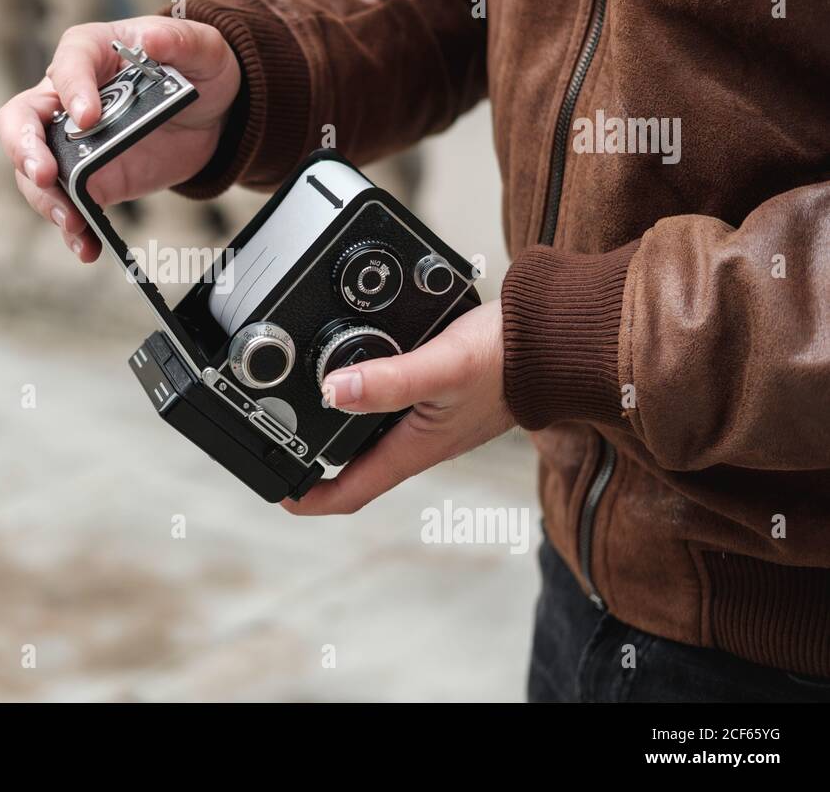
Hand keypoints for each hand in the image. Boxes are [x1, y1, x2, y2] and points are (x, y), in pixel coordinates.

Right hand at [0, 16, 240, 262]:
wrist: (213, 115)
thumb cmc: (197, 68)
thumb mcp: (201, 46)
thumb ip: (178, 40)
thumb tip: (152, 39)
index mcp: (90, 53)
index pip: (67, 64)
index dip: (72, 89)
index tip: (89, 117)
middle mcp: (66, 98)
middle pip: (21, 119)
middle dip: (24, 147)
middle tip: (44, 173)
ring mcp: (72, 143)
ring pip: (33, 170)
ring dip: (45, 199)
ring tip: (71, 222)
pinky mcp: (90, 180)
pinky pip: (67, 205)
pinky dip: (73, 230)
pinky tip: (86, 246)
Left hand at [287, 300, 514, 514]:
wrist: (558, 337)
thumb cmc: (509, 359)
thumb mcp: (442, 366)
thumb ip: (389, 380)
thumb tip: (333, 391)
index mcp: (416, 448)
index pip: (351, 492)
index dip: (308, 499)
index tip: (276, 489)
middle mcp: (421, 442)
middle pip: (356, 468)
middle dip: (315, 463)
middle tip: (277, 445)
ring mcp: (432, 421)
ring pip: (373, 437)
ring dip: (339, 431)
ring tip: (303, 410)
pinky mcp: (442, 396)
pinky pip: (393, 406)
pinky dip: (367, 397)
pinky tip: (356, 372)